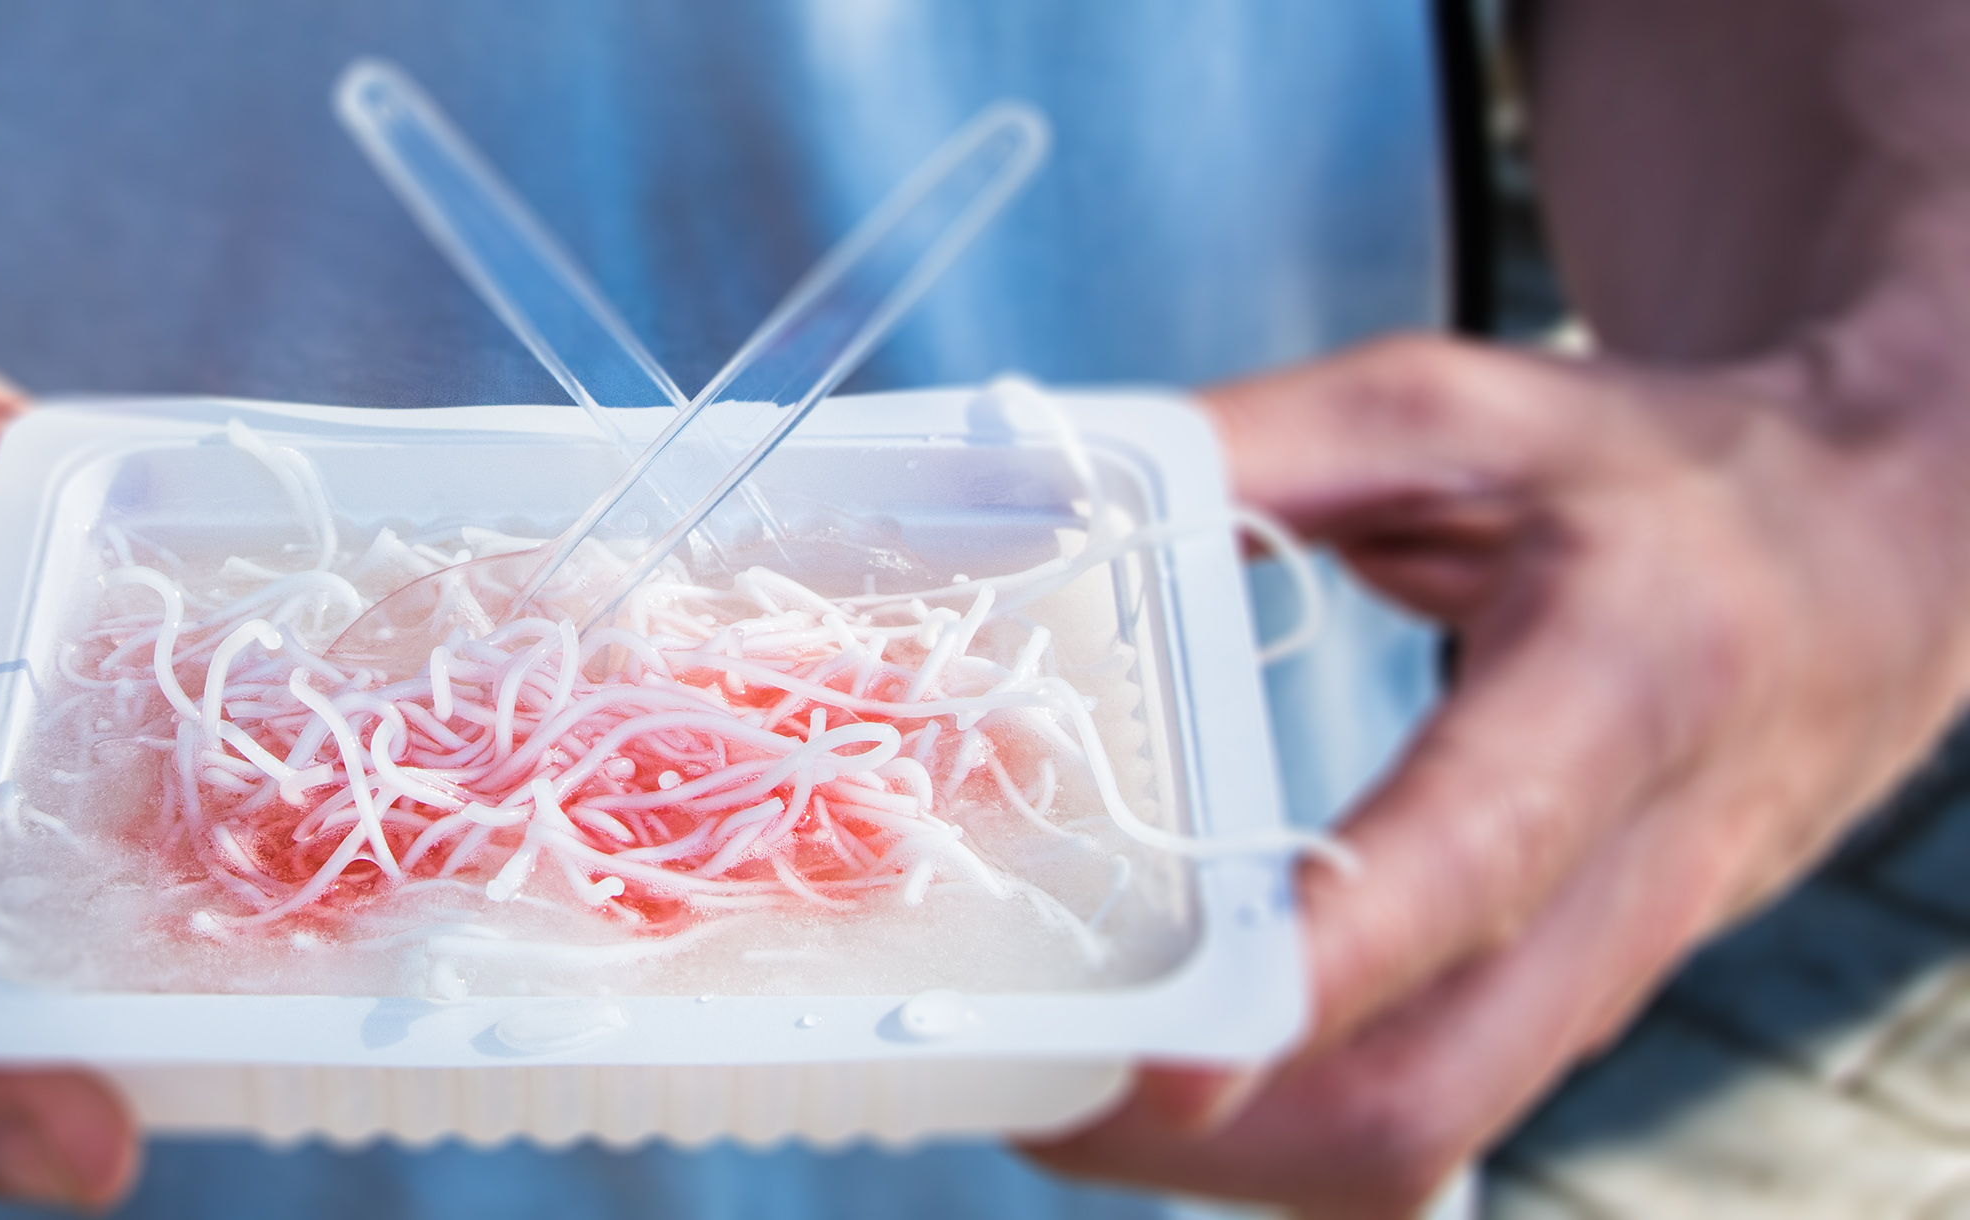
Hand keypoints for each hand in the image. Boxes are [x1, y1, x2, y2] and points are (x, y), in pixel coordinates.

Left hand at [1023, 333, 1969, 1215]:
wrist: (1870, 574)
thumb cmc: (1647, 479)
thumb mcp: (1453, 415)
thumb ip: (1246, 453)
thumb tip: (1038, 499)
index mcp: (1627, 679)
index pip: (1477, 854)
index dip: (1326, 966)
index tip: (1172, 1049)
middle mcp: (1636, 864)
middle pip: (1432, 1082)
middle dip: (1213, 1123)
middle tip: (1027, 1079)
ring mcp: (1608, 967)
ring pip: (1418, 1138)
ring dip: (1221, 1152)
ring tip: (1048, 1090)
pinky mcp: (1568, 1010)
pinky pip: (1418, 1117)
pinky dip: (1266, 1131)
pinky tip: (1144, 1069)